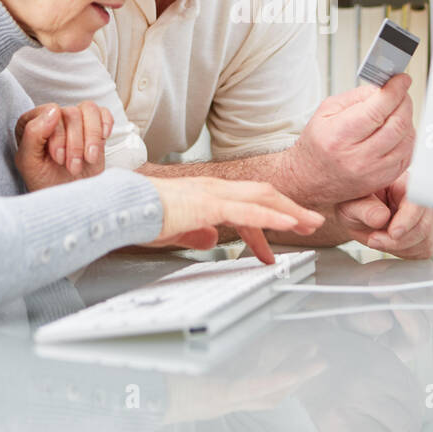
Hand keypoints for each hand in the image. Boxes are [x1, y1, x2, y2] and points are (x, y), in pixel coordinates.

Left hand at [14, 102, 112, 190]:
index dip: (57, 135)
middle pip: (72, 113)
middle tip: (72, 167)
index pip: (49, 112)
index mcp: (32, 123)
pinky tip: (101, 141)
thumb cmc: (45, 183)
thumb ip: (33, 134)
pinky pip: (103, 113)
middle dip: (75, 144)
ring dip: (91, 137)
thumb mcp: (29, 163)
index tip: (58, 158)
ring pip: (89, 110)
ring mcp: (76, 123)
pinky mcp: (94, 128)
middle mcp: (54, 119)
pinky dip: (105, 125)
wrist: (68, 200)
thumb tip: (54, 110)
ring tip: (88, 159)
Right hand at [144, 177, 325, 264]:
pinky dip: (272, 216)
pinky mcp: (209, 204)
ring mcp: (213, 193)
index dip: (267, 221)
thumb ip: (196, 233)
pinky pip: (248, 209)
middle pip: (263, 194)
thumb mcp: (176, 228)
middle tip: (311, 222)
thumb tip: (211, 240)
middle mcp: (214, 188)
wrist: (121, 208)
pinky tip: (288, 223)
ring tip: (310, 223)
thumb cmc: (142, 217)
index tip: (277, 244)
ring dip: (290, 211)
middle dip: (290, 208)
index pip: (246, 203)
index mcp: (208, 193)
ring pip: (263, 198)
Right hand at [286, 74, 414, 205]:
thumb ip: (356, 96)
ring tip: (397, 110)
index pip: (377, 110)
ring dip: (407, 119)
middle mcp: (358, 157)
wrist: (311, 179)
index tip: (401, 80)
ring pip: (406, 139)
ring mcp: (373, 171)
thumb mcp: (326, 111)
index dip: (395, 90)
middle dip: (404, 101)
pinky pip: (407, 154)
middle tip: (401, 92)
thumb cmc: (317, 145)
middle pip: (397, 124)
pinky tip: (397, 130)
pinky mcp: (384, 179)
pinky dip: (407, 138)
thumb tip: (383, 87)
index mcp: (340, 136)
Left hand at [334, 171, 432, 258]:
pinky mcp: (424, 234)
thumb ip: (364, 208)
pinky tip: (390, 246)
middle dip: (398, 240)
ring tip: (379, 240)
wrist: (355, 215)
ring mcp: (423, 217)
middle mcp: (416, 199)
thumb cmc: (355, 204)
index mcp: (401, 183)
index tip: (393, 233)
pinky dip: (406, 253)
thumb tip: (381, 216)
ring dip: (400, 248)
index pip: (416, 200)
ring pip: (425, 239)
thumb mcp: (351, 204)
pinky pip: (425, 249)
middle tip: (374, 239)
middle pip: (423, 224)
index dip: (408, 219)